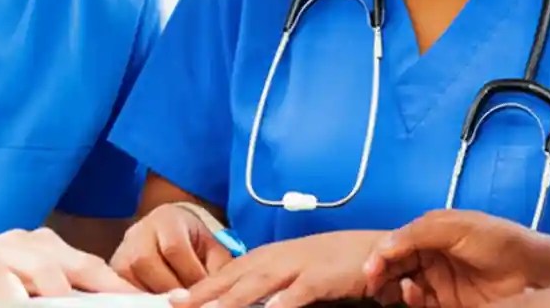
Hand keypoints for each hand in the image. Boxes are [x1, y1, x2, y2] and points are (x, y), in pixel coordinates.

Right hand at [0, 227, 137, 306]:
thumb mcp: (19, 300)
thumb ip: (52, 305)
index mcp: (50, 252)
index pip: (99, 273)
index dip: (131, 292)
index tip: (170, 305)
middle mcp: (33, 244)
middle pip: (85, 269)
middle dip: (116, 294)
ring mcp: (5, 248)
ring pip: (50, 274)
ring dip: (70, 301)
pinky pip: (4, 282)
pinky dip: (19, 301)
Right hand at [110, 203, 234, 292]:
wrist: (168, 230)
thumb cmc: (193, 241)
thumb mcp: (211, 247)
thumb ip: (218, 267)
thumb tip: (222, 293)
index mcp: (167, 219)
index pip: (174, 247)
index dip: (190, 273)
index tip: (205, 291)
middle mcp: (139, 231)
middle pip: (146, 261)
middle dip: (170, 287)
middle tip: (188, 302)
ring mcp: (122, 249)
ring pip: (130, 275)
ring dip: (153, 295)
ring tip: (174, 303)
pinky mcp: (114, 268)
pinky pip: (121, 286)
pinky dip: (141, 299)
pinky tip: (159, 303)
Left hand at [170, 231, 394, 307]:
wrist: (375, 248)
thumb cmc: (333, 264)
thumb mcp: (294, 273)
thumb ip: (269, 287)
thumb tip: (241, 303)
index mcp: (268, 257)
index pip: (225, 274)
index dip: (199, 289)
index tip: (173, 301)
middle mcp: (277, 258)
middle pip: (232, 279)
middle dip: (203, 296)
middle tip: (176, 307)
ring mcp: (298, 266)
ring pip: (256, 286)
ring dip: (229, 302)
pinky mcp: (321, 277)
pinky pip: (296, 295)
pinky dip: (280, 305)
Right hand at [363, 210, 537, 307]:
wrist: (529, 269)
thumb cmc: (494, 239)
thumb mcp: (452, 226)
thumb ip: (416, 233)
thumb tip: (382, 246)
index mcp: (429, 232)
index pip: (395, 243)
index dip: (380, 254)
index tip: (369, 268)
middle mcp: (431, 255)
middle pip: (395, 265)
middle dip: (381, 273)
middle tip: (372, 282)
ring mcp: (438, 280)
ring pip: (403, 285)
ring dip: (393, 287)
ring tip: (395, 288)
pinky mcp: (447, 302)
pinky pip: (419, 302)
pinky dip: (410, 299)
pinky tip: (412, 293)